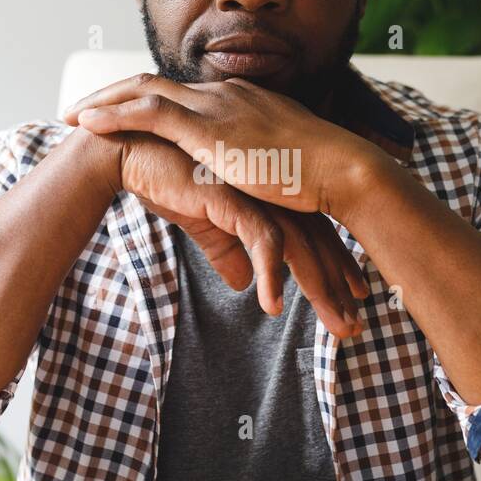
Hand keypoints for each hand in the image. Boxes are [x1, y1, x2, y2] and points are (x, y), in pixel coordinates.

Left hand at [65, 73, 377, 218]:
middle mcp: (225, 93)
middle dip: (113, 94)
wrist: (340, 171)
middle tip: (81, 108)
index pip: (182, 93)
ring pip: (142, 91)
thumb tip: (250, 180)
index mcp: (241, 99)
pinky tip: (88, 125)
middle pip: (154, 83)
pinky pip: (147, 113)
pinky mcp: (208, 129)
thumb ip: (259, 165)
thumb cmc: (321, 176)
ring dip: (103, 102)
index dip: (146, 100)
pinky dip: (114, 115)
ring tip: (71, 117)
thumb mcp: (282, 164)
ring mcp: (215, 107)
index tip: (120, 111)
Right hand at [91, 131, 367, 337]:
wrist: (126, 153)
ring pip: (302, 246)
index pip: (316, 230)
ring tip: (338, 328)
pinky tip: (273, 307)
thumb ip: (225, 249)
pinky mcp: (233, 196)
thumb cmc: (163, 179)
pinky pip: (264, 242)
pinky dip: (273, 276)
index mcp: (271, 186)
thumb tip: (242, 283)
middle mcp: (271, 185)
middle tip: (353, 328)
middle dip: (339, 286)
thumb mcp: (202, 222)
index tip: (353, 298)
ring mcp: (256, 189)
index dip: (335, 265)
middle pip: (319, 241)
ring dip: (322, 291)